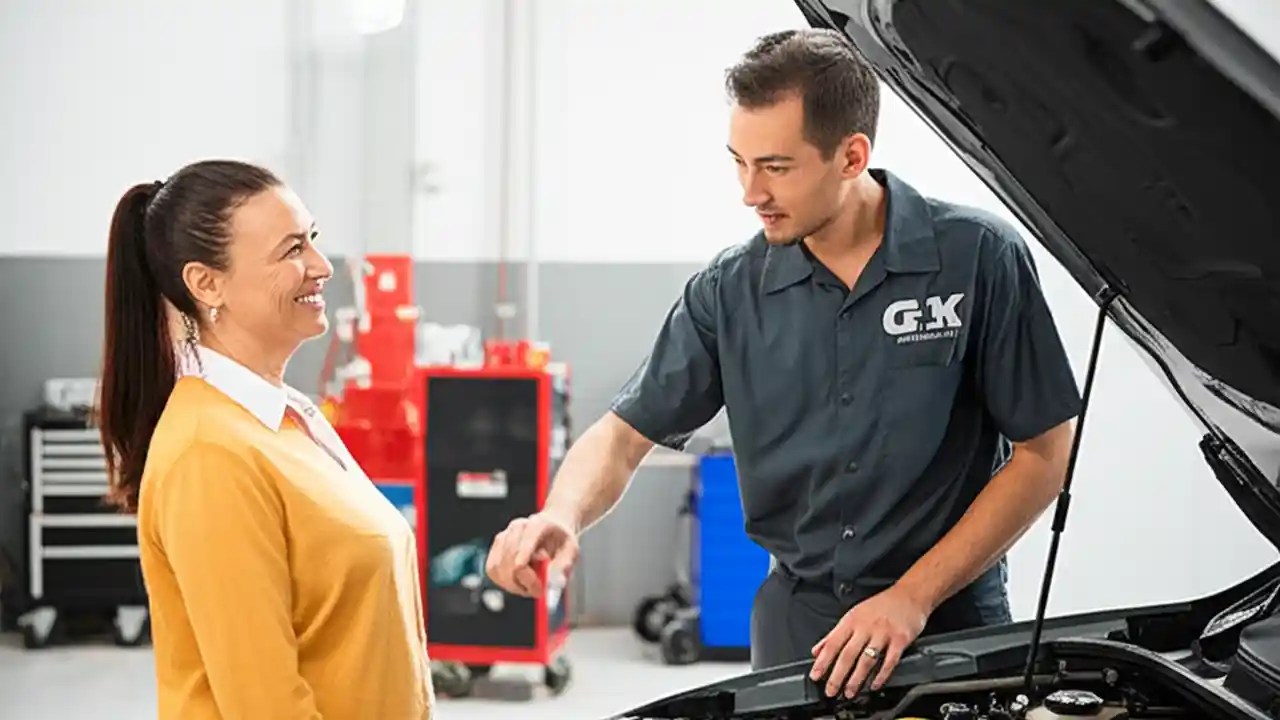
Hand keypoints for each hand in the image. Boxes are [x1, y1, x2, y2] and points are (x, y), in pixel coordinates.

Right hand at [485, 512, 579, 597]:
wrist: (552, 528)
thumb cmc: (561, 540)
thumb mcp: (571, 551)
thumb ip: (564, 566)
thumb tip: (557, 584)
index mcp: (538, 525)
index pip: (525, 543)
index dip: (525, 563)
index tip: (531, 583)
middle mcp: (517, 527)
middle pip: (510, 558)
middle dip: (524, 581)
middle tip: (538, 591)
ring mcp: (504, 536)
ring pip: (498, 566)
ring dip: (512, 583)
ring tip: (528, 587)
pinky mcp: (496, 547)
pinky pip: (492, 569)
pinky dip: (502, 581)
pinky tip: (517, 582)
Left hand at [809, 584, 929, 697]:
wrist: (910, 594)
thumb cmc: (882, 605)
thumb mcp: (854, 614)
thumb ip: (834, 634)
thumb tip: (817, 651)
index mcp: (852, 620)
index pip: (832, 643)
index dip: (822, 661)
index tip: (815, 676)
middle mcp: (865, 627)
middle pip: (847, 654)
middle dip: (837, 675)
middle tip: (830, 691)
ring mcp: (883, 633)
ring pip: (866, 660)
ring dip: (856, 679)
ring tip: (849, 692)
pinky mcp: (900, 639)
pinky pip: (889, 661)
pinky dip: (881, 676)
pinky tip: (873, 685)